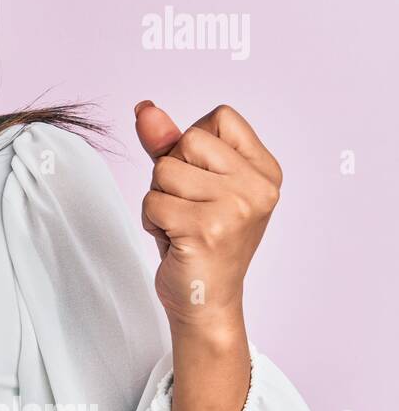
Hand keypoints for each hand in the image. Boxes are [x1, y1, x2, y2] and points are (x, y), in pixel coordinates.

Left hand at [134, 102, 281, 328]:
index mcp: (265, 170)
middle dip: (171, 174)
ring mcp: (236, 208)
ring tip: (181, 226)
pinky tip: (175, 241)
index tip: (203, 182)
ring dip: (158, 199)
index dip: (193, 145)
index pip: (219, 116)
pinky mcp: (206, 229)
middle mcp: (259, 187)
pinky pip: (152, 202)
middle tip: (189, 209)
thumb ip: (168, 142)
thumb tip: (144, 109)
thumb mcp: (189, 183)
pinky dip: (152, 221)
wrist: (206, 301)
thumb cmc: (198, 238)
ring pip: (164, 171)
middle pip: (188, 141)